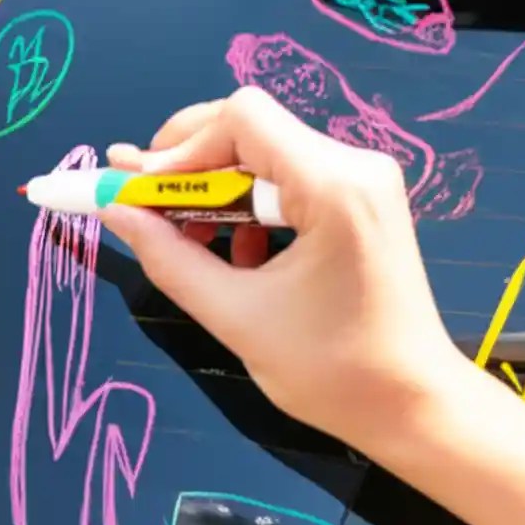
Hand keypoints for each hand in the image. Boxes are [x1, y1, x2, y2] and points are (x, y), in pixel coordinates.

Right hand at [100, 86, 469, 450]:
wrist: (414, 405)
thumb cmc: (332, 371)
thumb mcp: (235, 316)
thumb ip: (168, 257)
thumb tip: (111, 210)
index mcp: (334, 186)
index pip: (241, 119)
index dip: (178, 147)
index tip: (135, 190)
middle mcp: (355, 164)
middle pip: (250, 127)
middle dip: (188, 164)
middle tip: (140, 204)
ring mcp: (363, 179)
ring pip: (264, 152)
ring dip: (215, 189)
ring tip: (185, 239)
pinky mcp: (361, 198)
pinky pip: (287, 178)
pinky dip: (248, 206)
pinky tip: (235, 254)